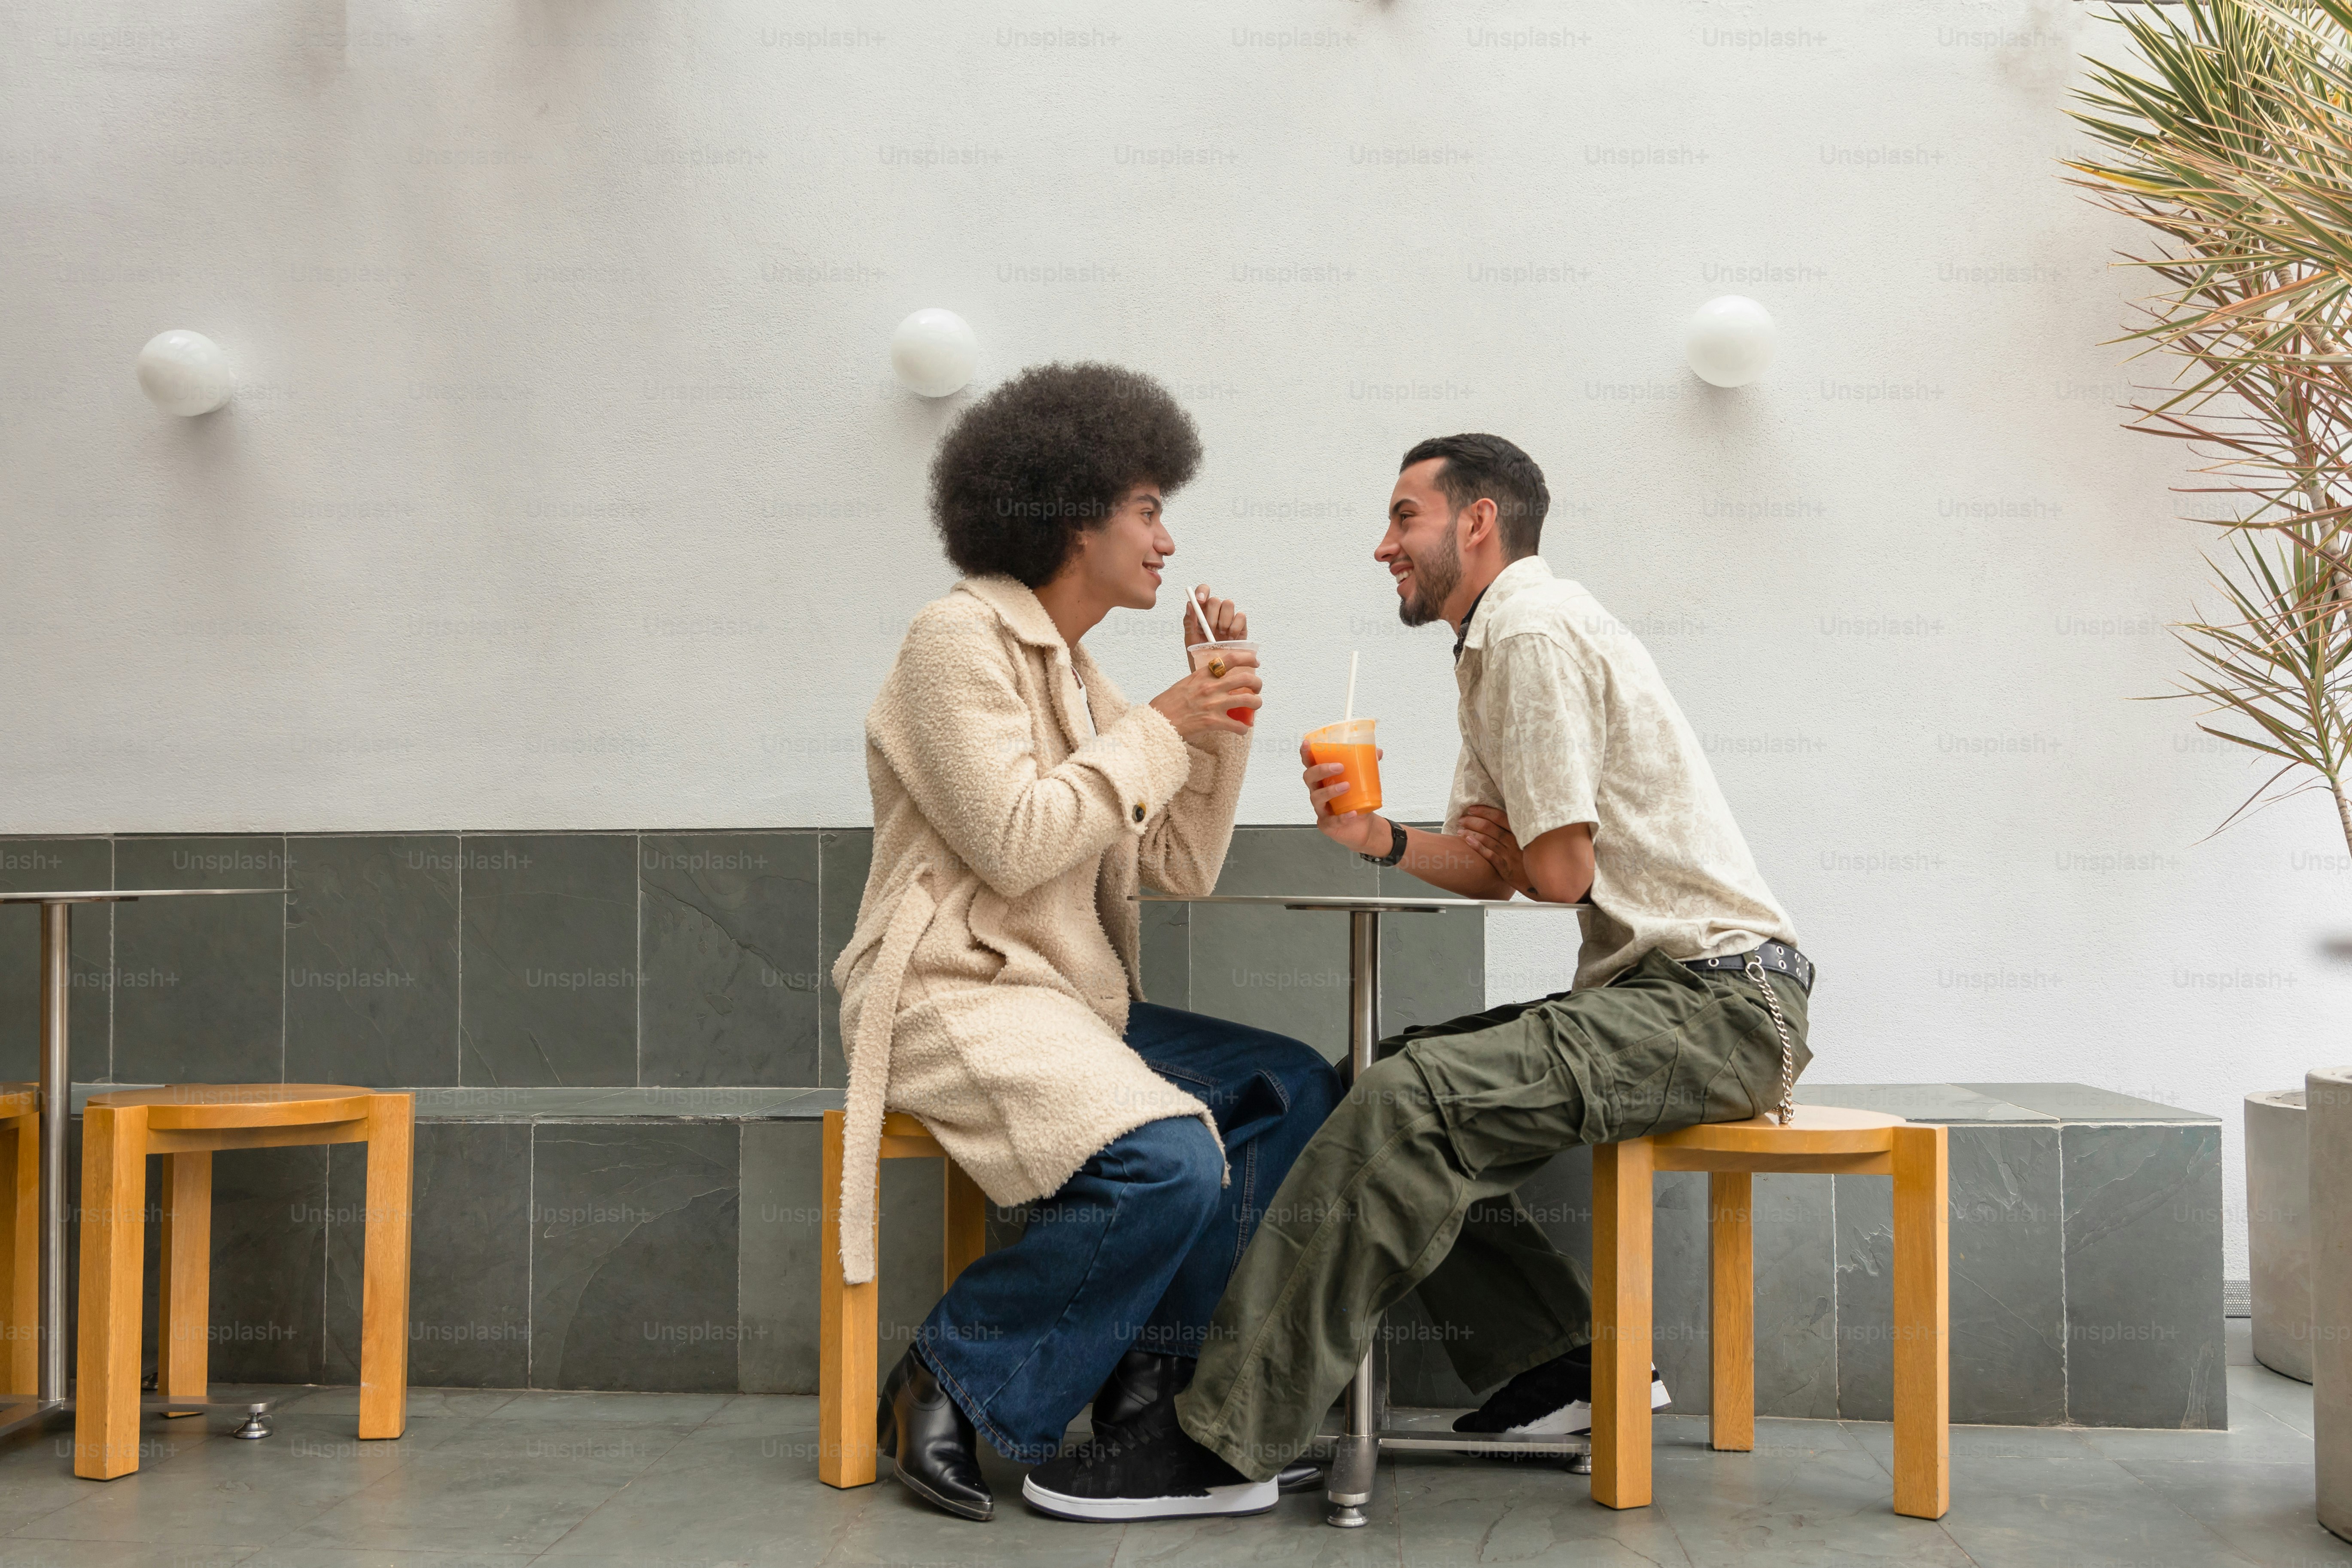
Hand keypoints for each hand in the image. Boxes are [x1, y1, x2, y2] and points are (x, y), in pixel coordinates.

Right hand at [1150, 656, 1260, 739]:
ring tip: (1255, 706)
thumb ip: (1202, 679)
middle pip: (1246, 679)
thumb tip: (1215, 679)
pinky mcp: (1214, 722)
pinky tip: (1241, 729)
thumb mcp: (1185, 683)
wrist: (1158, 723)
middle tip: (1257, 689)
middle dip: (1257, 683)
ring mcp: (1214, 704)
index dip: (1248, 658)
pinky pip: (1239, 725)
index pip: (1231, 658)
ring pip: (1249, 700)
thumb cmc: (1167, 705)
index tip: (1255, 662)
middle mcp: (1211, 687)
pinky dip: (1243, 728)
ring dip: (1257, 703)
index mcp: (1203, 675)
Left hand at [1181, 585, 1245, 649]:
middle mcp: (1215, 612)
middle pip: (1215, 599)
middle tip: (1210, 630)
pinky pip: (1240, 616)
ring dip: (1223, 621)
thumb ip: (1189, 622)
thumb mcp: (1191, 640)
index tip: (1199, 601)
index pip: (1203, 591)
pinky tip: (1230, 638)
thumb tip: (1189, 604)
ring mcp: (1229, 617)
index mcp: (1201, 612)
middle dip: (1211, 615)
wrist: (1216, 671)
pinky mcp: (1240, 625)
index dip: (1202, 592)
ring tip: (1220, 635)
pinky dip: (1235, 627)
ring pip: (1228, 604)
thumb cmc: (1201, 655)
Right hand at [1300, 739, 1387, 853]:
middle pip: (1309, 778)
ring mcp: (1321, 808)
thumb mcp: (1362, 782)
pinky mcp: (1327, 824)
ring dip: (1331, 790)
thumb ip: (1367, 766)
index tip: (1307, 743)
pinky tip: (1353, 813)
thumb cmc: (1357, 800)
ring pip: (1317, 797)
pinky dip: (1343, 817)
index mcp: (1323, 779)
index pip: (1310, 764)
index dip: (1306, 754)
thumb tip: (1378, 751)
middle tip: (1339, 767)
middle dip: (1321, 770)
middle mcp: (1318, 792)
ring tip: (1347, 786)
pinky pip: (1332, 820)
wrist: (1364, 827)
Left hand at [1459, 804, 1532, 896]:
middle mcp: (1516, 842)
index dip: (1485, 811)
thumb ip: (1522, 832)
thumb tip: (1507, 821)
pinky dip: (1477, 846)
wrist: (1547, 883)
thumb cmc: (1540, 861)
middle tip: (1462, 818)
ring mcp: (1511, 855)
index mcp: (1523, 833)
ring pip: (1488, 839)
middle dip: (1474, 820)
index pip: (1501, 817)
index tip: (1473, 808)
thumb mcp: (1535, 843)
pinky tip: (1468, 841)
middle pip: (1491, 827)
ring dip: (1472, 832)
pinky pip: (1489, 855)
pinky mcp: (1506, 869)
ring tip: (1460, 828)